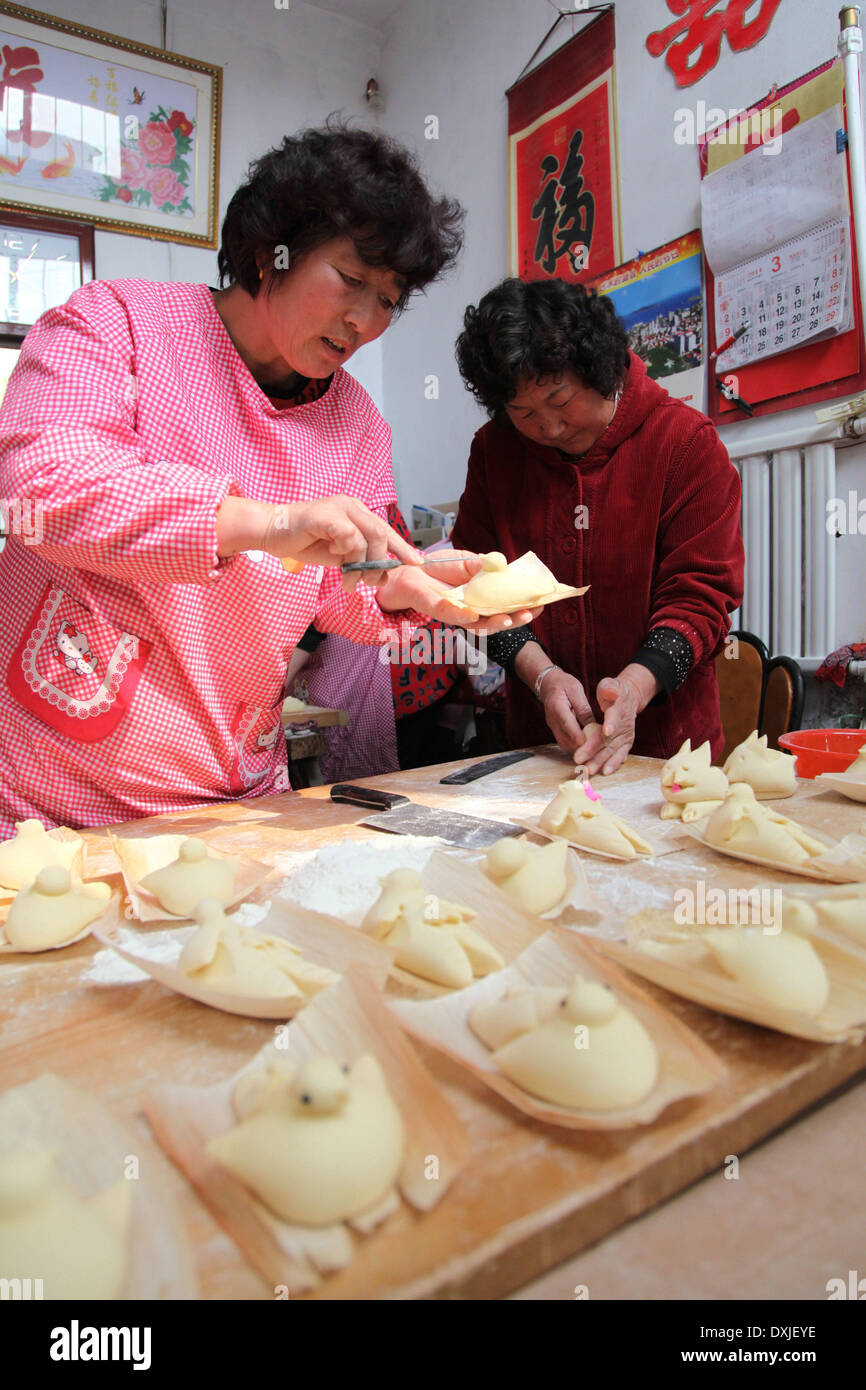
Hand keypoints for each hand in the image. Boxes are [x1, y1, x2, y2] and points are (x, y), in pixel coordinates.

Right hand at [260, 496, 422, 589]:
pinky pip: (348, 536)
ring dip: (362, 566)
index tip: (416, 563)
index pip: (386, 530)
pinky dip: (346, 552)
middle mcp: (351, 506)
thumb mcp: (340, 555)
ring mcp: (338, 507)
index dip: (402, 547)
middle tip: (372, 583)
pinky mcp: (325, 514)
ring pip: (367, 538)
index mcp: (357, 513)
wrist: (272, 532)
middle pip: (382, 534)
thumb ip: (360, 560)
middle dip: (380, 564)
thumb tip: (384, 574)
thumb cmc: (304, 542)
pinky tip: (336, 560)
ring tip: (351, 582)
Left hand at [376, 553, 542, 634]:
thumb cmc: (438, 567)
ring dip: (494, 623)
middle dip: (516, 619)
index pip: (508, 605)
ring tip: (508, 619)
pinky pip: (450, 615)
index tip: (543, 603)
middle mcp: (472, 608)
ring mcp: (455, 611)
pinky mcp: (436, 608)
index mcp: (482, 597)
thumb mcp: (465, 560)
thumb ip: (481, 563)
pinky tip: (473, 615)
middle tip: (531, 614)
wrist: (408, 569)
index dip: (525, 605)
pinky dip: (462, 616)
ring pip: (477, 624)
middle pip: (498, 619)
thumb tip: (498, 562)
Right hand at [538, 670, 594, 754]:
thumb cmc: (564, 684)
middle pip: (565, 739)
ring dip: (578, 750)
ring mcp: (552, 727)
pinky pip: (564, 743)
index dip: (579, 736)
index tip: (590, 745)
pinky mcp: (555, 730)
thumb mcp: (576, 690)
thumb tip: (593, 725)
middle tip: (597, 753)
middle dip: (581, 747)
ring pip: (564, 744)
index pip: (567, 725)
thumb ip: (583, 708)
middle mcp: (552, 720)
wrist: (548, 684)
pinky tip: (586, 748)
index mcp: (557, 707)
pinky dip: (575, 747)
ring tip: (593, 754)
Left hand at [573, 674, 641, 774]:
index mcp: (619, 709)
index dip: (610, 724)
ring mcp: (626, 736)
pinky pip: (619, 755)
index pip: (614, 718)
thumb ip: (608, 689)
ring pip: (612, 750)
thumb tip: (610, 692)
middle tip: (580, 759)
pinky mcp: (626, 744)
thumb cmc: (613, 692)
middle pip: (609, 739)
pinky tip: (605, 771)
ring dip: (601, 761)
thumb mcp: (609, 685)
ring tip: (589, 769)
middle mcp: (624, 725)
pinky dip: (613, 764)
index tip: (605, 732)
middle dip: (594, 750)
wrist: (629, 699)